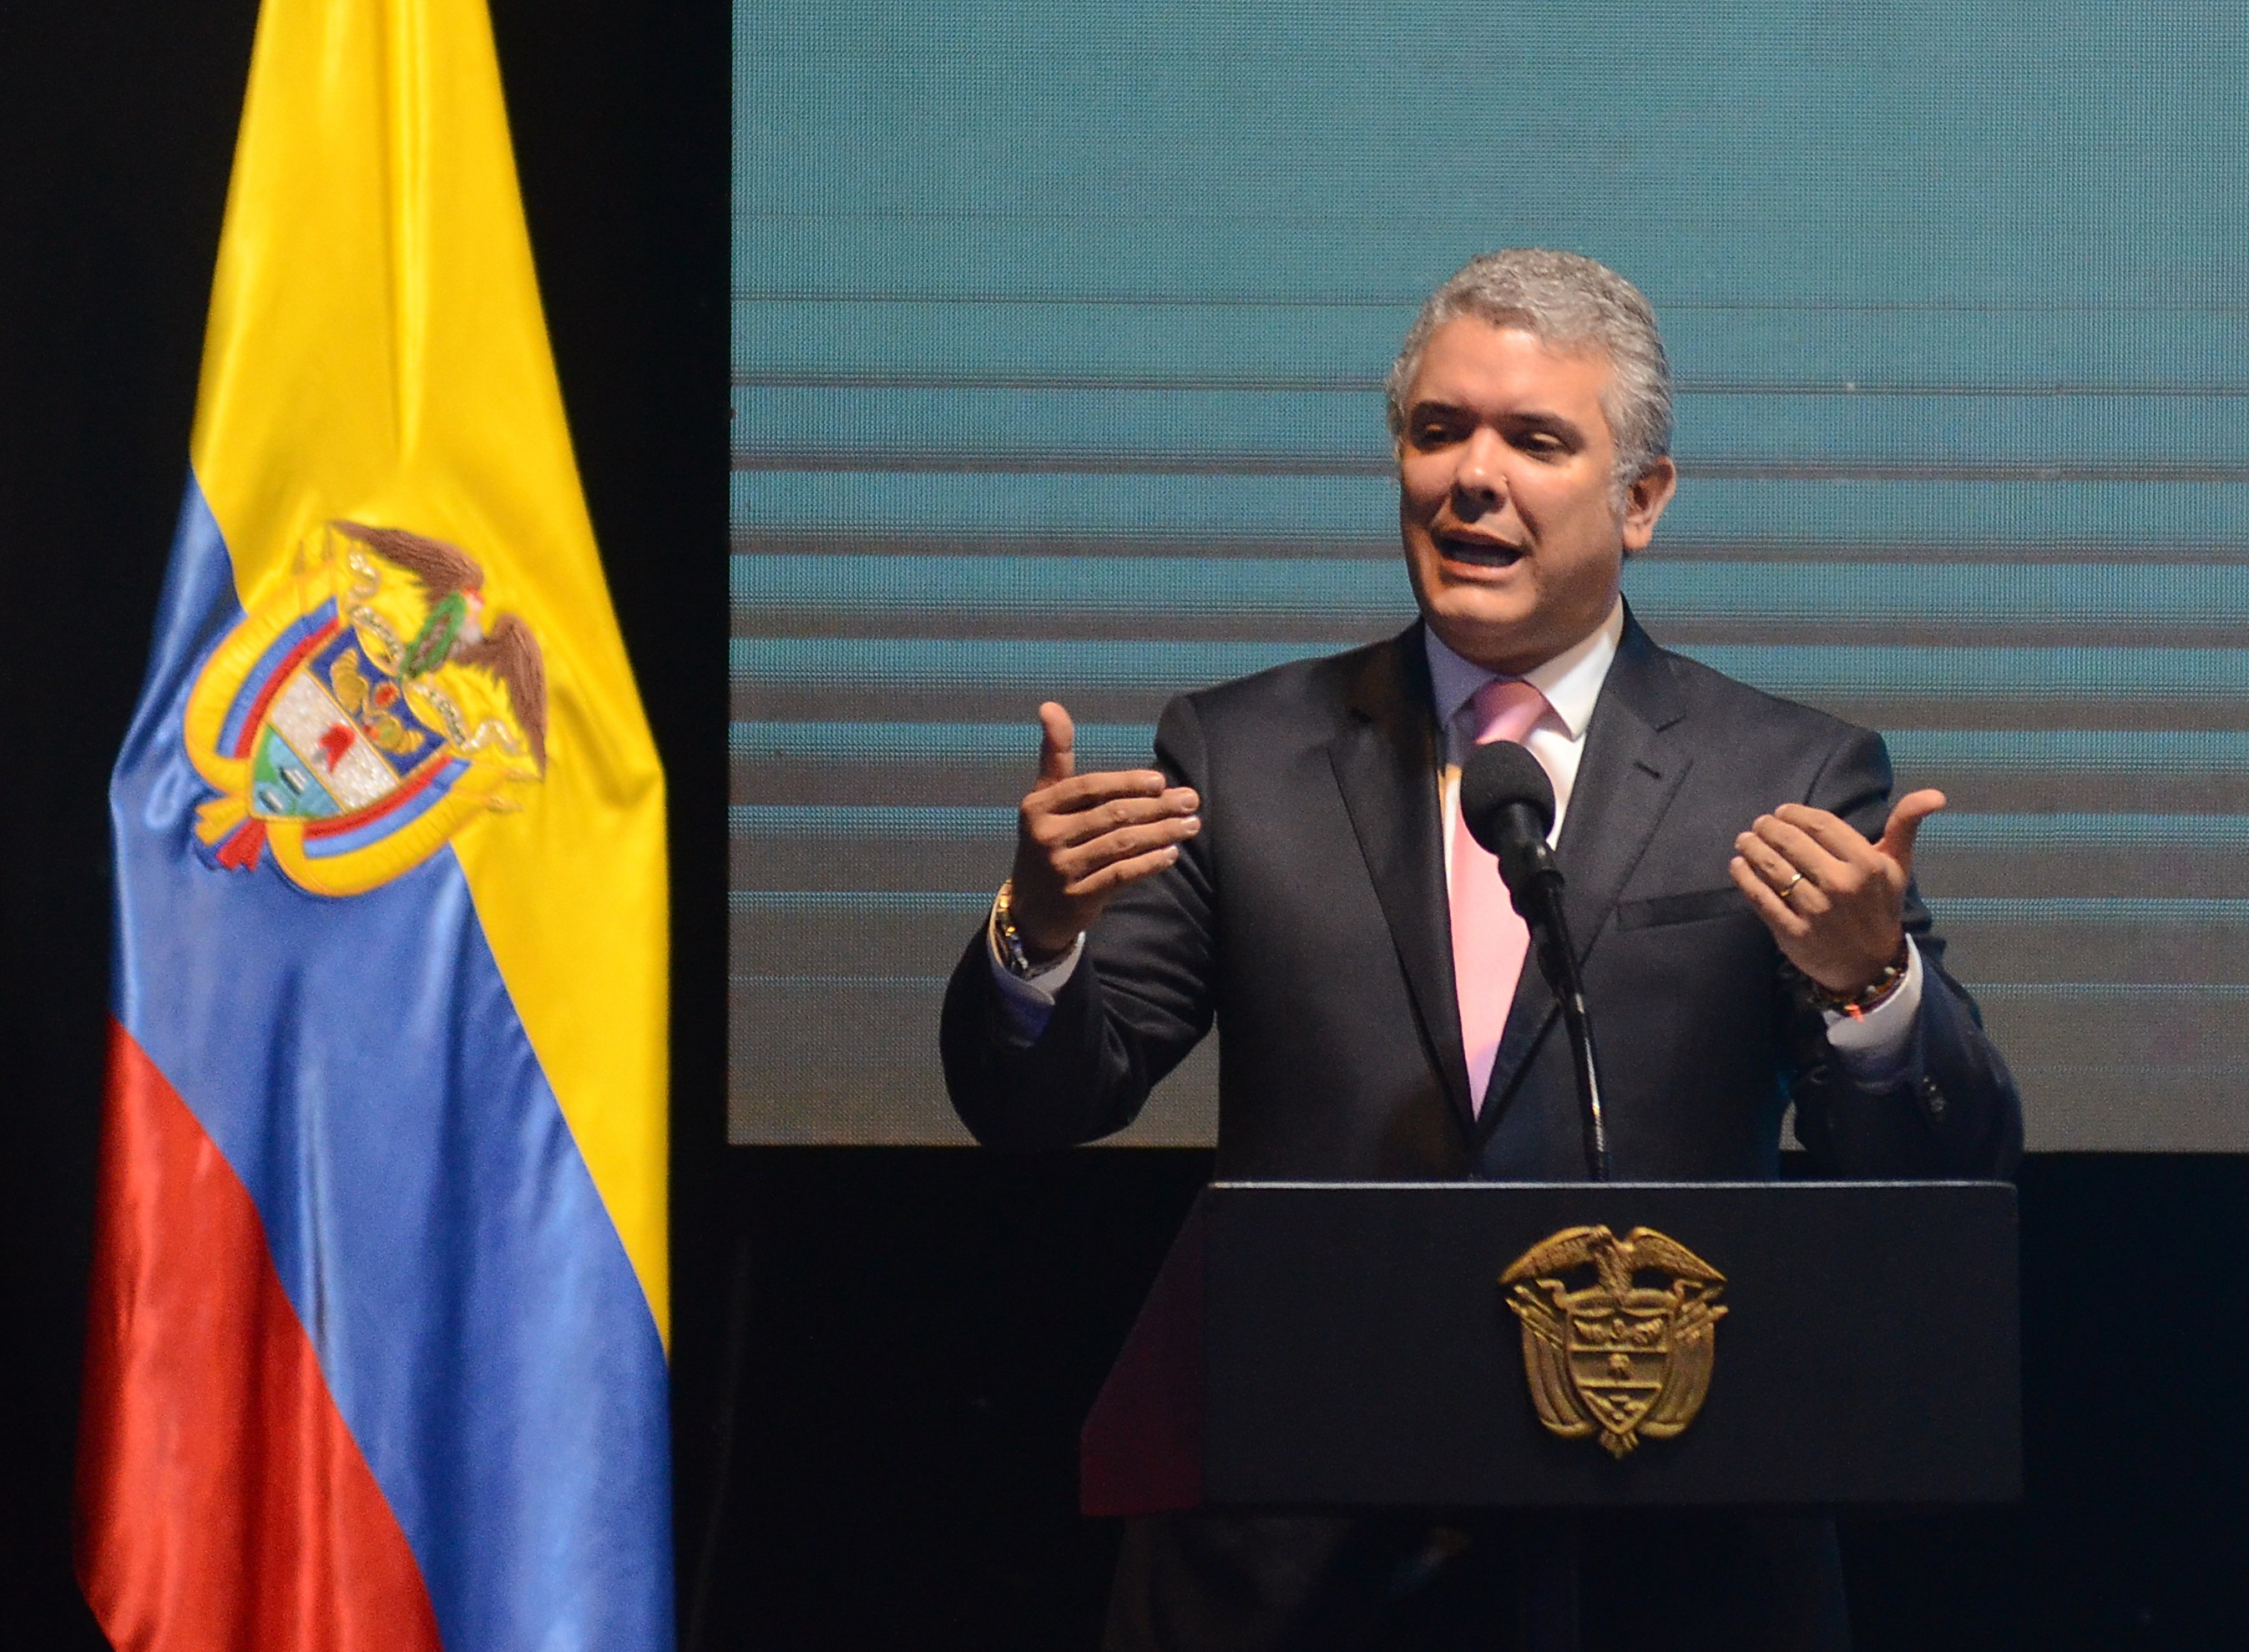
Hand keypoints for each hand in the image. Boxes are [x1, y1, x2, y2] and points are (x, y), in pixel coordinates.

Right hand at [1009, 702, 1200, 959]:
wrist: (1032, 908)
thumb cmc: (1048, 841)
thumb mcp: (1045, 798)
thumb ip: (1055, 754)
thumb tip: (1050, 705)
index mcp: (1039, 806)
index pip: (1090, 787)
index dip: (1127, 782)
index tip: (1161, 781)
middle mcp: (1047, 836)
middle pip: (1111, 815)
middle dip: (1156, 806)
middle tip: (1190, 800)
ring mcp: (1062, 868)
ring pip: (1121, 844)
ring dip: (1161, 833)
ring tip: (1190, 825)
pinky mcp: (1078, 896)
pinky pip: (1121, 874)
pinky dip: (1149, 863)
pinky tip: (1171, 853)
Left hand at [1729, 789, 1945, 993]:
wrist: (1870, 965)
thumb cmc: (1880, 907)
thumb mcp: (1898, 867)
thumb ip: (1906, 826)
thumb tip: (1936, 794)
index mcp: (1866, 865)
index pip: (1821, 826)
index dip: (1796, 814)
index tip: (1782, 811)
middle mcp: (1840, 886)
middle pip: (1791, 843)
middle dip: (1769, 828)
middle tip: (1759, 824)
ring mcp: (1814, 910)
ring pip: (1772, 868)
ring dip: (1752, 848)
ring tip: (1745, 840)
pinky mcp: (1792, 932)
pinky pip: (1761, 898)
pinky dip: (1745, 877)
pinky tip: (1738, 865)